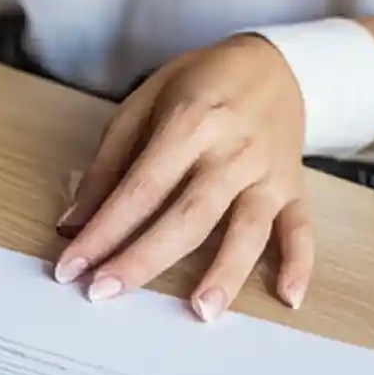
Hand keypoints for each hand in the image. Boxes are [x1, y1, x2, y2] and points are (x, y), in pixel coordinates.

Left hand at [54, 35, 313, 320]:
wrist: (273, 62)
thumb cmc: (198, 84)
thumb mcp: (142, 105)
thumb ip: (108, 164)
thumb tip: (73, 222)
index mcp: (190, 124)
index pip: (139, 189)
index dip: (103, 231)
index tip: (72, 267)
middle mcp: (233, 152)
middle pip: (188, 216)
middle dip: (143, 259)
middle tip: (104, 292)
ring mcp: (268, 173)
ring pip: (247, 229)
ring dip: (225, 272)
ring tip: (201, 312)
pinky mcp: (294, 188)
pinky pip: (301, 229)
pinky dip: (300, 263)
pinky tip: (288, 297)